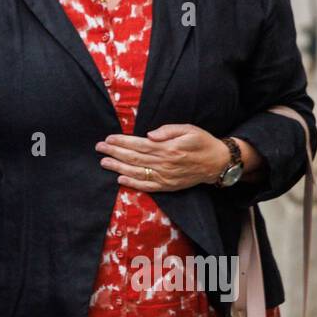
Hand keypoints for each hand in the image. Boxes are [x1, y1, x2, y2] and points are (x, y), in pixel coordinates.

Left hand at [95, 123, 227, 192]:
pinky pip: (147, 186)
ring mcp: (166, 177)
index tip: (108, 139)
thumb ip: (168, 130)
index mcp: (168, 148)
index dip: (122, 142)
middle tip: (99, 148)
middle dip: (114, 152)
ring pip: (137, 172)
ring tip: (103, 162)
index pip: (139, 144)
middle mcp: (165, 164)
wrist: (218, 163)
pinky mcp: (168, 186)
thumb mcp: (189, 129)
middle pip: (134, 158)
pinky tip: (120, 179)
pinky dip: (132, 183)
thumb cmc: (202, 142)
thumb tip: (149, 135)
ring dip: (118, 167)